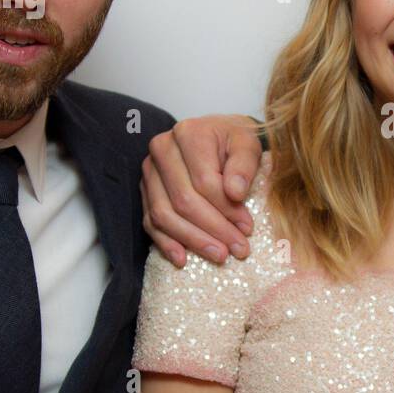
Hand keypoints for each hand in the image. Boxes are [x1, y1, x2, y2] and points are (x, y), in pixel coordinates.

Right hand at [141, 114, 264, 266]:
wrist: (218, 135)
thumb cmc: (234, 140)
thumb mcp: (248, 144)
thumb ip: (244, 165)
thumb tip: (235, 193)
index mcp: (188, 134)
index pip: (205, 181)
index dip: (227, 209)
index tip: (248, 227)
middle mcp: (162, 149)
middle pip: (184, 200)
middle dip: (213, 229)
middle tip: (238, 249)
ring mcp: (149, 172)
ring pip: (164, 214)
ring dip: (192, 240)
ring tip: (219, 256)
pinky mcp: (145, 191)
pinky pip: (150, 222)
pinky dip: (166, 243)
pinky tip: (183, 258)